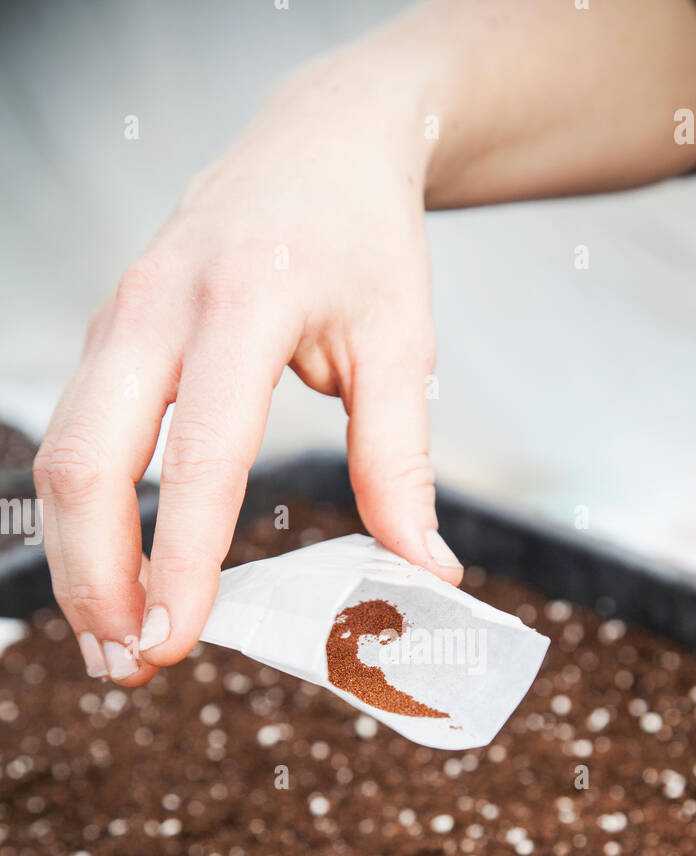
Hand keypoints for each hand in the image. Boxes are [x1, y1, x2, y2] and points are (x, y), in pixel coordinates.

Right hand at [35, 50, 461, 685]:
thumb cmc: (363, 239)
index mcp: (244, 302)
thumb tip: (425, 573)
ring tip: (111, 651)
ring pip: (63, 457)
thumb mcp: (401, 342)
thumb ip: (401, 461)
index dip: (180, 558)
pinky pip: (73, 439)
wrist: (317, 142)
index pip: (199, 453)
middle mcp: (158, 305)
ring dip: (76, 565)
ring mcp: (119, 317)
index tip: (176, 640)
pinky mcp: (107, 336)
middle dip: (99, 579)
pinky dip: (80, 523)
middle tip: (131, 667)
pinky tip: (108, 583)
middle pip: (91, 460)